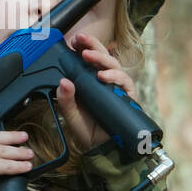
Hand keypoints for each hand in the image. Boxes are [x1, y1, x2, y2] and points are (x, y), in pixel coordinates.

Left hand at [54, 32, 138, 150]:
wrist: (103, 151)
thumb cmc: (88, 131)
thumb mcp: (71, 116)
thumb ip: (66, 100)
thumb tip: (63, 82)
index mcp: (90, 82)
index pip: (88, 59)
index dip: (83, 46)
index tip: (74, 40)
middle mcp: (105, 82)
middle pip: (102, 56)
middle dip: (92, 45)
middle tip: (80, 39)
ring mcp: (117, 88)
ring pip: (114, 65)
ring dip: (101, 58)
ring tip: (88, 57)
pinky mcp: (128, 97)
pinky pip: (125, 82)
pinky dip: (115, 77)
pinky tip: (104, 77)